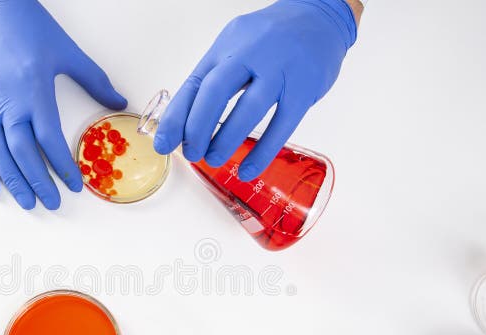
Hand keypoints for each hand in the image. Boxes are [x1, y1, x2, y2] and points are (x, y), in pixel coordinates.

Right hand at [0, 0, 126, 208]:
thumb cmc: (30, 27)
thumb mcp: (68, 52)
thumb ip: (95, 80)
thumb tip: (120, 102)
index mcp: (34, 91)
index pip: (49, 138)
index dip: (62, 165)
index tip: (74, 185)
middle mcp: (9, 103)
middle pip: (23, 152)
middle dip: (38, 181)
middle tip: (52, 203)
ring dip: (13, 180)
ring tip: (27, 202)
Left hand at [153, 0, 357, 181]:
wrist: (321, 15)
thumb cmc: (272, 39)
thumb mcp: (237, 47)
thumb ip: (214, 80)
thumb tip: (187, 123)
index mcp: (227, 46)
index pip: (195, 83)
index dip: (176, 116)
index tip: (164, 143)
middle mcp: (251, 53)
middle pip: (216, 91)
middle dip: (197, 127)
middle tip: (191, 153)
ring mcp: (280, 69)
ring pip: (249, 108)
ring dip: (227, 139)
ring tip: (214, 159)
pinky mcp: (305, 87)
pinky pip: (282, 124)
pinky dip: (263, 151)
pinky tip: (248, 169)